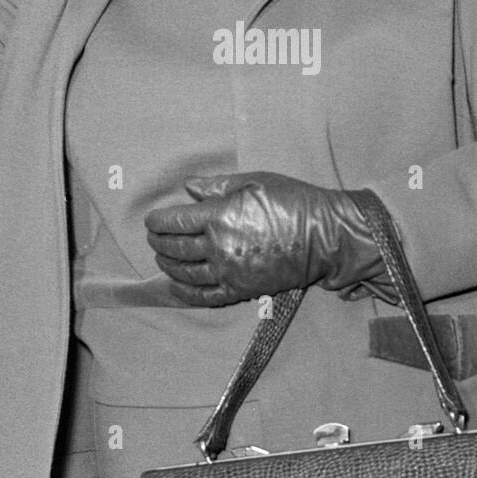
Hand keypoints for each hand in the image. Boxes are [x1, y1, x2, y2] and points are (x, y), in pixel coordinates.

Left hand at [144, 171, 395, 307]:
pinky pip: (205, 296)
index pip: (175, 221)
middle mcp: (220, 246)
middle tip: (154, 237)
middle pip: (175, 248)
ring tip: (163, 258)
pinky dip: (185, 292)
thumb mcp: (255, 181)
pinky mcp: (241, 290)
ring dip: (168, 265)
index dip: (157, 221)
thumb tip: (188, 188)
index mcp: (220, 216)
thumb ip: (217, 185)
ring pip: (185, 273)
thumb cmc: (292, 200)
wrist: (324, 235)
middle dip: (158, 242)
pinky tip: (177, 286)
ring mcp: (230, 271)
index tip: (152, 220)